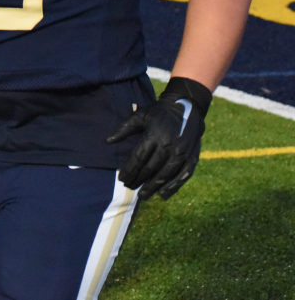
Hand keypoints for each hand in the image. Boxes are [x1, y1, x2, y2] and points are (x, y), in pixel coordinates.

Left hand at [107, 77, 211, 199]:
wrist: (188, 106)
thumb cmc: (159, 112)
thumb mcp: (140, 116)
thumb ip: (123, 129)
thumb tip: (107, 141)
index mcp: (154, 135)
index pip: (138, 158)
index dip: (129, 170)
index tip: (121, 179)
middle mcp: (169, 145)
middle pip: (150, 169)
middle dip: (138, 180)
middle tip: (130, 188)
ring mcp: (182, 152)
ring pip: (165, 175)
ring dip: (153, 187)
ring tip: (143, 195)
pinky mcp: (192, 157)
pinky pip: (183, 176)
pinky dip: (173, 187)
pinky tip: (163, 195)